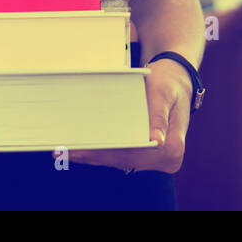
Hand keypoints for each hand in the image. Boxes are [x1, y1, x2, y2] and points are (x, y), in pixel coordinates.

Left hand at [71, 58, 191, 173]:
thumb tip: (157, 141)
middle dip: (94, 156)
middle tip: (66, 151)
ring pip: (120, 161)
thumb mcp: (163, 95)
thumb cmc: (169, 83)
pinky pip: (121, 155)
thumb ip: (160, 117)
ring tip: (67, 150)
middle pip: (124, 161)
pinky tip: (81, 148)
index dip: (107, 154)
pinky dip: (102, 152)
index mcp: (173, 148)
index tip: (84, 150)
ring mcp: (155, 159)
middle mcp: (166, 159)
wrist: (176, 80)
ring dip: (94, 156)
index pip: (135, 156)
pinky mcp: (145, 154)